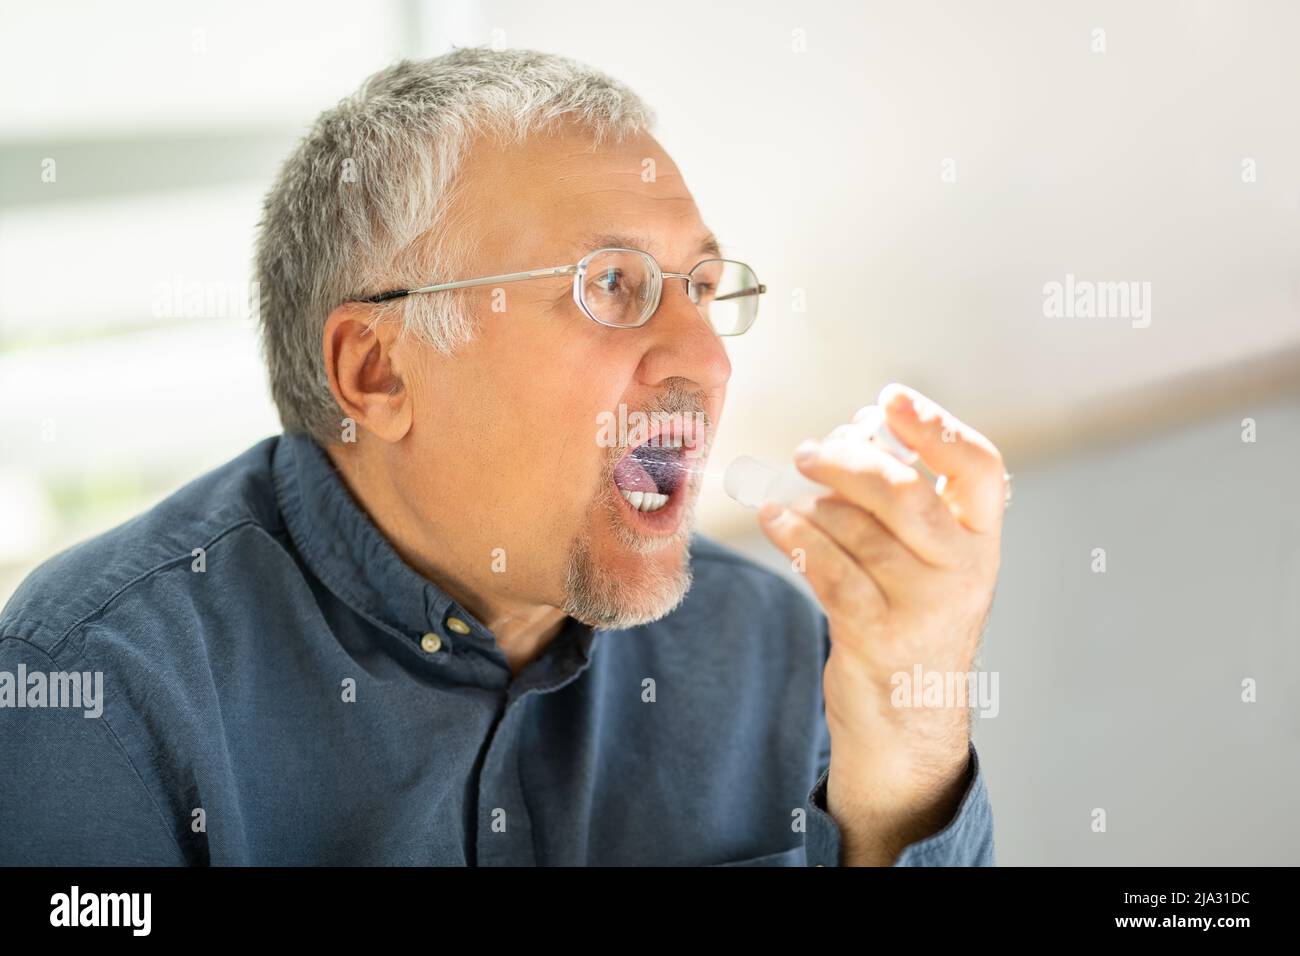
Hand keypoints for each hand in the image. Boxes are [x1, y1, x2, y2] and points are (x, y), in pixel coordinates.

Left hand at [757, 384, 1006, 863]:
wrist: (908, 722)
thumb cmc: (910, 623)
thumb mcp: (932, 564)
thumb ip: (907, 505)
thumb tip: (854, 432)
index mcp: (981, 542)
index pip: (977, 466)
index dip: (934, 425)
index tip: (888, 397)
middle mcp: (963, 572)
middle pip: (904, 491)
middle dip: (848, 460)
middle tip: (811, 452)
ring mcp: (923, 607)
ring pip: (856, 528)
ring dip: (813, 504)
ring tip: (793, 500)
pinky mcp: (877, 635)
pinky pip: (826, 567)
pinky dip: (794, 535)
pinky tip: (774, 519)